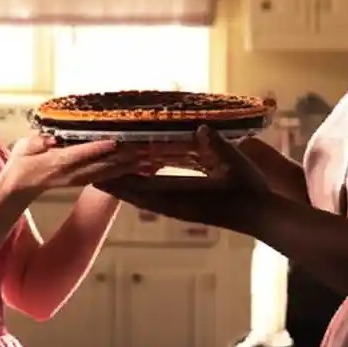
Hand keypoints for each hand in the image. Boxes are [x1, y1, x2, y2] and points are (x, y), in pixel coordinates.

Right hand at [0, 133, 144, 197]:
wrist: (20, 186)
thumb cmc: (22, 162)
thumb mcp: (23, 147)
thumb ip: (37, 142)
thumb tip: (50, 138)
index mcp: (58, 162)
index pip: (81, 154)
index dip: (98, 148)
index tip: (114, 141)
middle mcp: (73, 172)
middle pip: (103, 164)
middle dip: (124, 157)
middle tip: (145, 149)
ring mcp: (81, 178)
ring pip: (110, 172)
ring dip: (131, 165)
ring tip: (151, 159)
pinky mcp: (85, 180)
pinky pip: (109, 176)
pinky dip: (126, 171)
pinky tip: (141, 167)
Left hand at [97, 125, 271, 229]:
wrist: (262, 217)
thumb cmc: (251, 190)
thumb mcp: (236, 164)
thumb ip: (217, 147)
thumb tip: (200, 128)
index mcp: (182, 197)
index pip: (140, 187)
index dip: (117, 176)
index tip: (94, 166)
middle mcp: (174, 205)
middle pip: (132, 193)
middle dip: (109, 179)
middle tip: (84, 166)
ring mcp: (178, 208)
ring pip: (139, 196)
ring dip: (119, 183)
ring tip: (98, 170)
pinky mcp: (183, 207)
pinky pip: (152, 196)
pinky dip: (136, 186)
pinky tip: (129, 178)